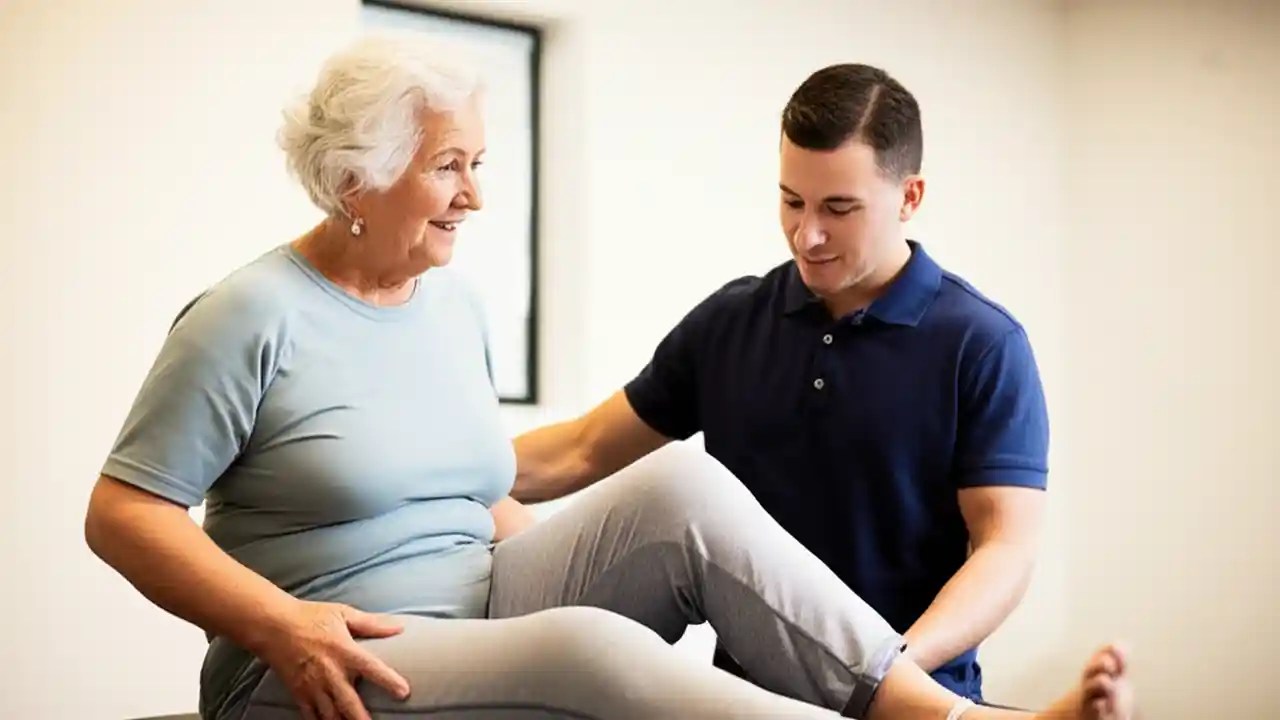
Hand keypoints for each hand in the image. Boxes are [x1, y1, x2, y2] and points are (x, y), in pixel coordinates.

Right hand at [256, 600, 411, 719]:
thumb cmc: (310, 617)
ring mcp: (313, 686)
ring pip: (331, 715)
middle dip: (363, 719)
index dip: (388, 681)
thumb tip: (399, 626)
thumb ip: (372, 623)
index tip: (404, 692)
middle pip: (350, 703)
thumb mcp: (343, 614)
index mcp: (344, 651)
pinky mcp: (299, 693)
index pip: (372, 668)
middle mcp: (330, 673)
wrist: (273, 626)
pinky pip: (311, 716)